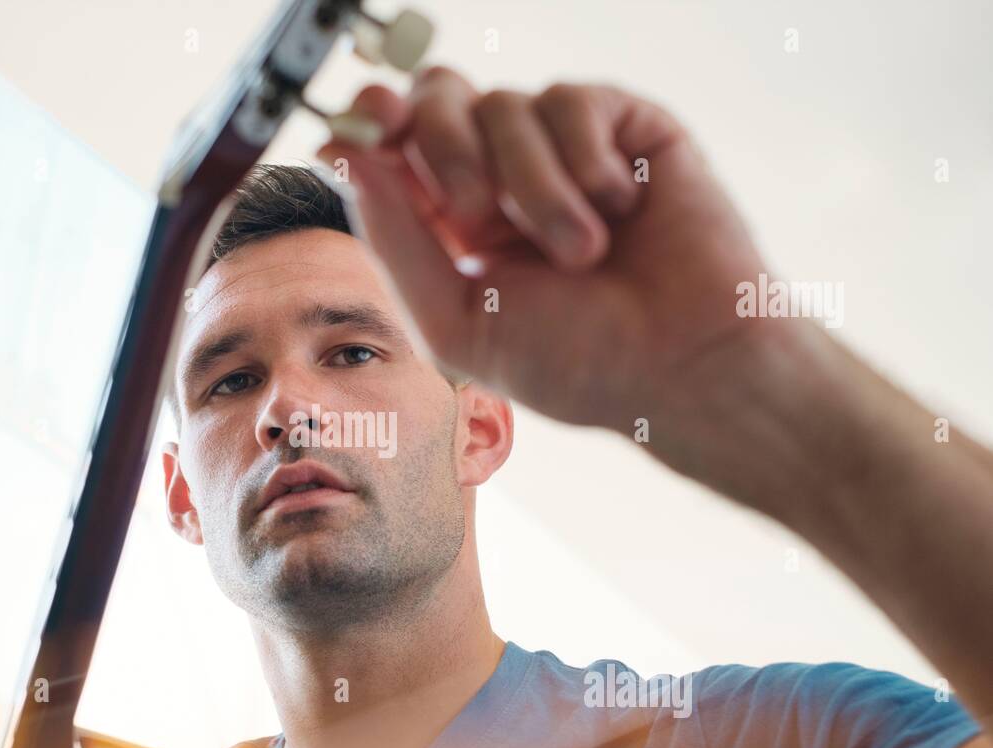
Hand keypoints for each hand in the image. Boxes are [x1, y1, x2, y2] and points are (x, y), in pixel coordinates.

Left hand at [317, 67, 798, 452]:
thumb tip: (344, 155)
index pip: (397, 147)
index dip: (372, 123)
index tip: (364, 124)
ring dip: (532, 187)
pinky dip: (582, 161)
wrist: (684, 366)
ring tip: (580, 254)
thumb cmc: (576, 362)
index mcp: (456, 225)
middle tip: (472, 210)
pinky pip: (569, 100)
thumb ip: (393, 239)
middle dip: (440, 145)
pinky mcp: (623, 127)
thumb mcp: (455, 321)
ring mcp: (564, 150)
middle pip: (438, 101)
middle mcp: (503, 179)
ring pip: (503, 104)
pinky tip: (616, 212)